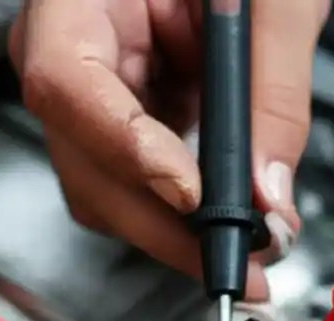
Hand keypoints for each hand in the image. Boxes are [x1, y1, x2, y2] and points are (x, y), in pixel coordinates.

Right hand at [8, 0, 332, 300]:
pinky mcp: (111, 123)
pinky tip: (229, 213)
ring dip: (173, 228)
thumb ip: (274, 90)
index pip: (66, 82)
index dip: (124, 146)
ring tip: (249, 240)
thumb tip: (270, 199)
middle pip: (82, 159)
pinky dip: (182, 211)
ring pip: (102, 190)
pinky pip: (132, 185)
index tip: (191, 194)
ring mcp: (81, 93)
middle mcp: (58, 50)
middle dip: (161, 222)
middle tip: (242, 257)